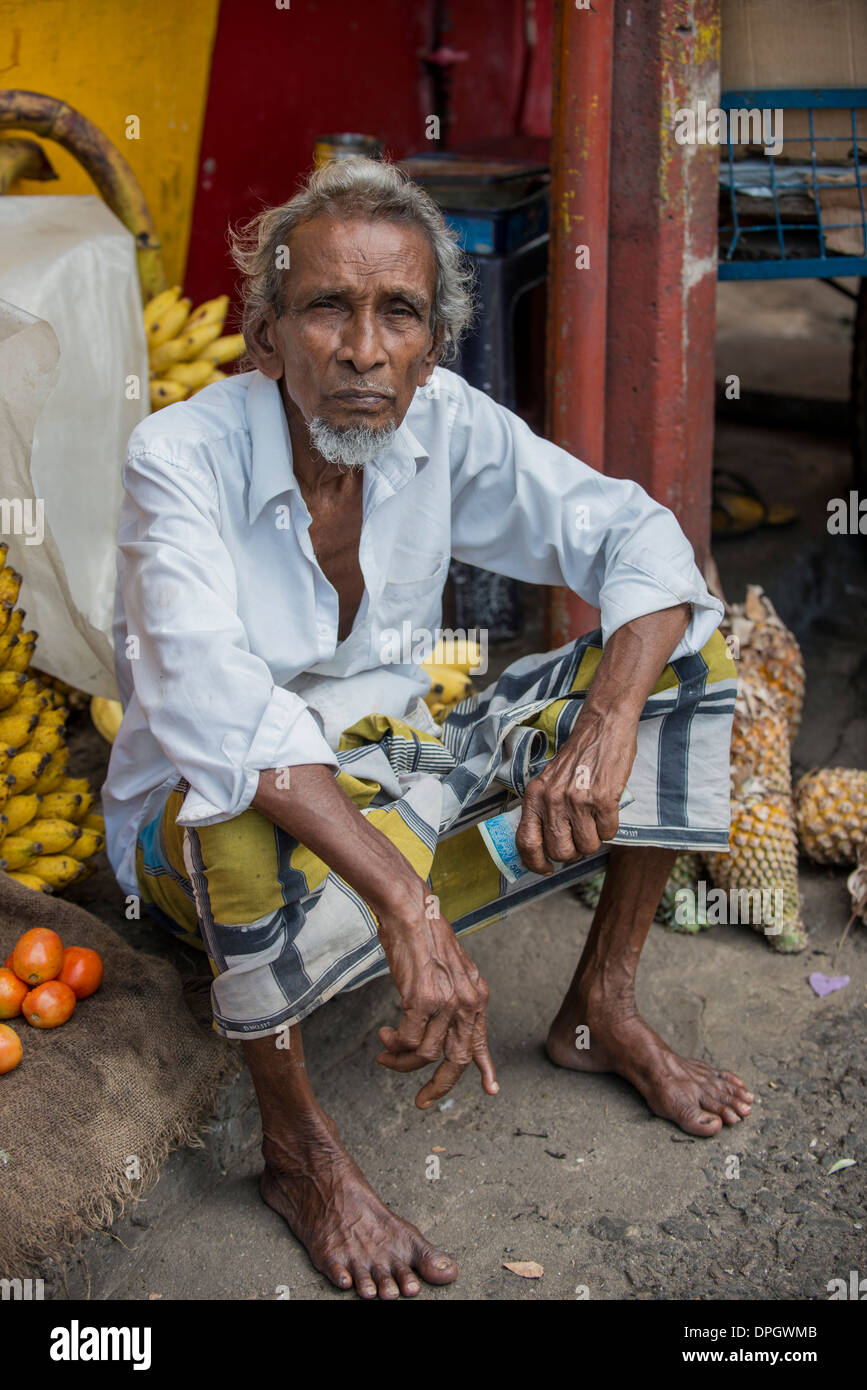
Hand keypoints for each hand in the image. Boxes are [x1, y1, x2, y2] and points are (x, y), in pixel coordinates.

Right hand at [373, 882, 497, 1109]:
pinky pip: (408, 1041)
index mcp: (476, 995)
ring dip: (403, 1062)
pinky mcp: (423, 999)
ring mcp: (447, 1002)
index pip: (480, 1040)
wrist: (411, 911)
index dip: (485, 1068)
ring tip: (386, 1053)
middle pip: (458, 1060)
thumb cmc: (422, 936)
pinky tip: (385, 1036)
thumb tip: (443, 1022)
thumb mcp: (449, 970)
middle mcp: (467, 1001)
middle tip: (422, 1101)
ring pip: (427, 1055)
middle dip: (439, 1086)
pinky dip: (394, 1045)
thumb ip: (452, 997)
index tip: (490, 1089)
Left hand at [515, 706, 637, 872]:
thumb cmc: (577, 758)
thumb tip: (543, 847)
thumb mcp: (548, 781)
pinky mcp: (603, 799)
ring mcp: (578, 800)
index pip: (526, 842)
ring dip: (594, 839)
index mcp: (534, 796)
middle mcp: (552, 800)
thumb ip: (542, 810)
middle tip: (579, 837)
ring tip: (594, 819)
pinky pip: (608, 833)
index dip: (535, 863)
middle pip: (560, 851)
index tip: (546, 868)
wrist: (602, 728)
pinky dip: (610, 827)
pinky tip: (607, 810)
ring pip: (587, 846)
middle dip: (573, 852)